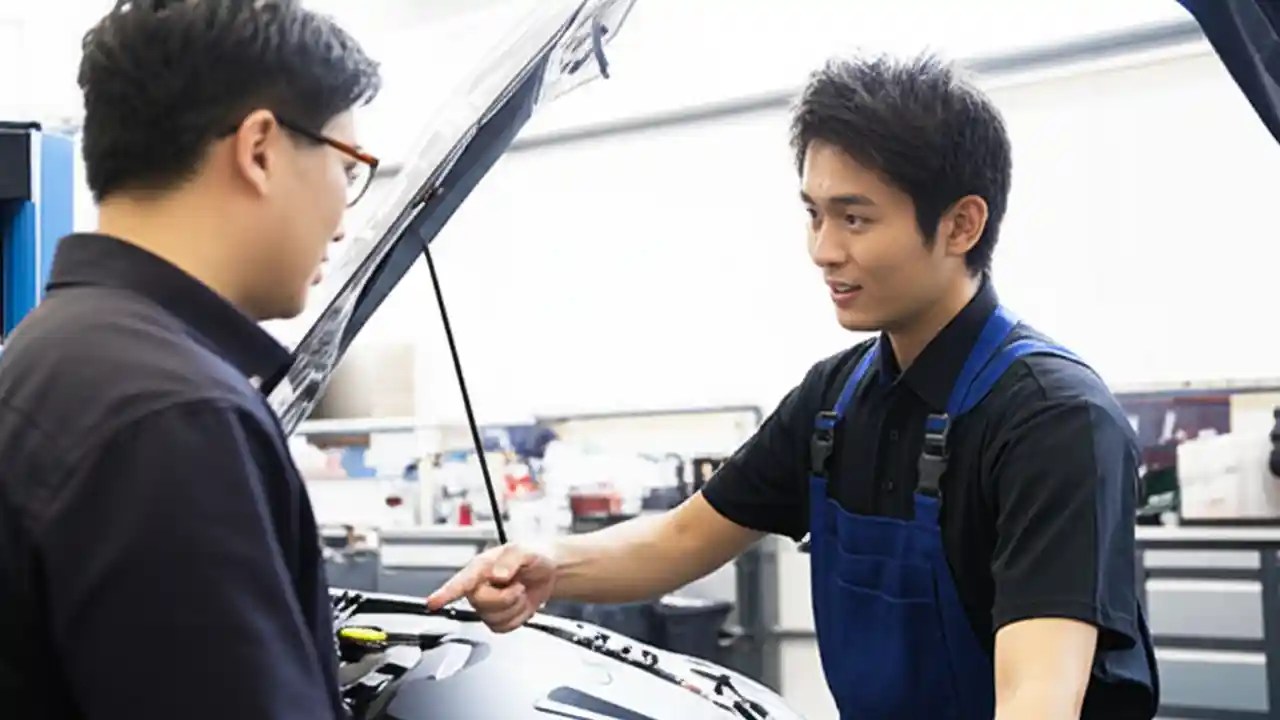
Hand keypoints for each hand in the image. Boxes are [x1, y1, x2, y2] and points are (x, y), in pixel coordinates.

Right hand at [425, 543, 556, 632]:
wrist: (547, 573)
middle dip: (505, 598)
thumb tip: (496, 575)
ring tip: (519, 591)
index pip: (460, 582)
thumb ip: (510, 560)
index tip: (432, 603)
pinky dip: (517, 619)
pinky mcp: (497, 618)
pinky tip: (520, 605)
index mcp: (480, 568)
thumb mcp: (525, 551)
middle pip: (480, 604)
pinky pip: (502, 628)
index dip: (445, 593)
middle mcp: (478, 587)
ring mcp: (487, 604)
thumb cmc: (532, 556)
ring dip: (513, 608)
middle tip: (518, 585)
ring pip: (492, 619)